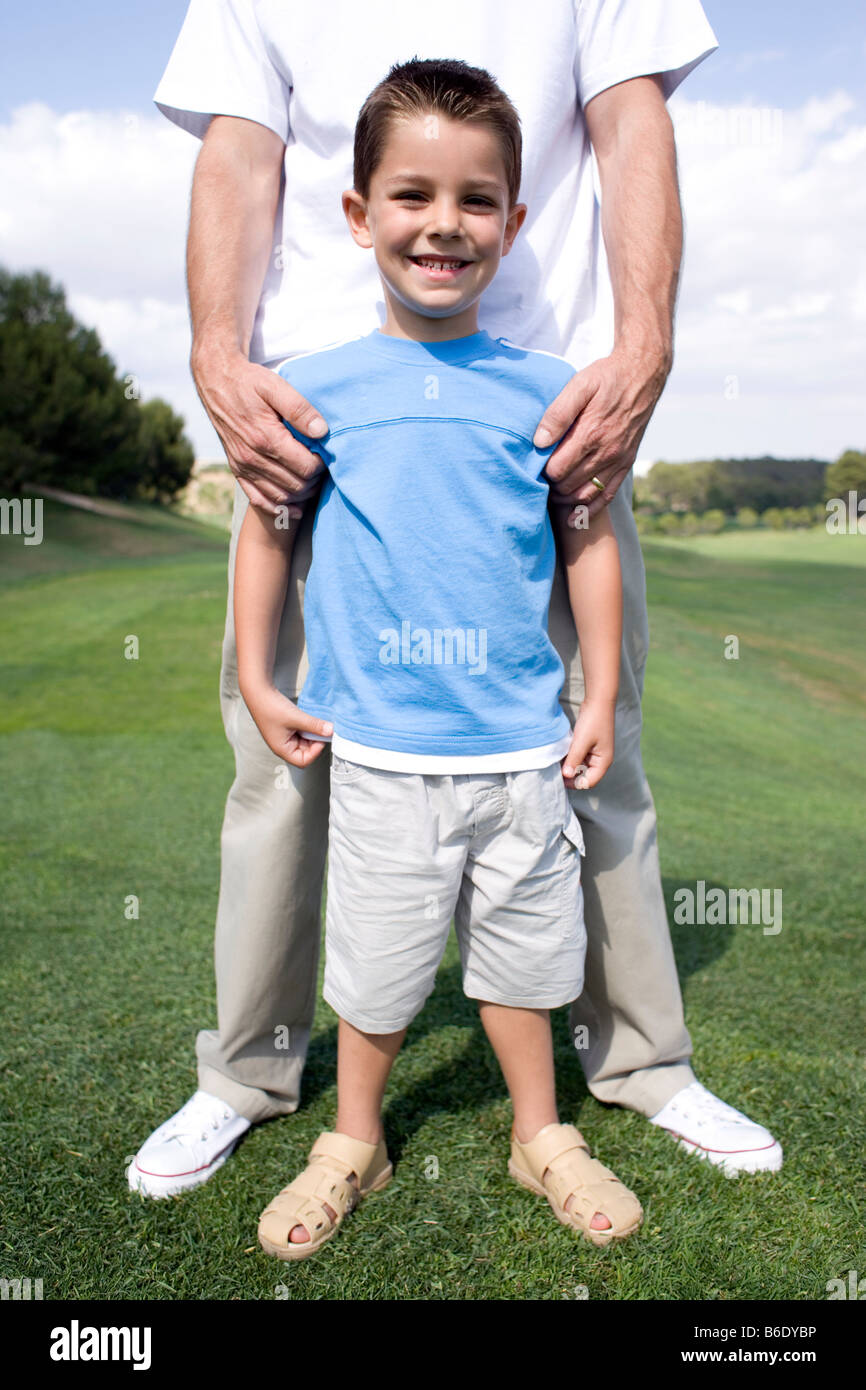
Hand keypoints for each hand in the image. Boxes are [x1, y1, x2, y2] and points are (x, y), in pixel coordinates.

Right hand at [190, 339, 328, 514]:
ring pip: (280, 497)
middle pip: (296, 485)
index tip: (326, 453)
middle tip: (322, 467)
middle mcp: (252, 457)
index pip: (305, 467)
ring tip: (312, 481)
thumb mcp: (275, 386)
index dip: (322, 465)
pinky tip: (293, 506)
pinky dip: (278, 507)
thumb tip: (322, 432)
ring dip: (300, 494)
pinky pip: (259, 499)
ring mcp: (243, 466)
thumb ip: (300, 409)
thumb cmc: (249, 382)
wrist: (216, 382)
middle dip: (314, 480)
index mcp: (265, 438)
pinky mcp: (237, 469)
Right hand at [241, 683, 332, 766]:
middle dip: (315, 741)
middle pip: (305, 752)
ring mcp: (284, 737)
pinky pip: (301, 733)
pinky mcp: (286, 728)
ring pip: (304, 742)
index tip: (321, 737)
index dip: (315, 752)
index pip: (303, 761)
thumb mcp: (296, 717)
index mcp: (282, 749)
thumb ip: (315, 726)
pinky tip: (309, 719)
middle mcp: (283, 746)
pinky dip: (307, 727)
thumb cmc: (271, 707)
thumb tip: (331, 731)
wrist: (258, 692)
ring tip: (315, 722)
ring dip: (312, 733)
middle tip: (321, 728)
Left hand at [534, 343, 670, 521]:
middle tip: (539, 478)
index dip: (542, 471)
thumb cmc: (607, 378)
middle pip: (568, 485)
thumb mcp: (580, 385)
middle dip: (551, 485)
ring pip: (585, 495)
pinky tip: (574, 518)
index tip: (535, 464)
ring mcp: (618, 460)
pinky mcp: (626, 463)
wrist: (643, 375)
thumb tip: (539, 442)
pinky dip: (589, 510)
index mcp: (591, 434)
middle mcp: (606, 452)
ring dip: (565, 499)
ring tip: (551, 493)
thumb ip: (558, 413)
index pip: (556, 469)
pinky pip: (606, 495)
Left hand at [561, 698, 615, 789]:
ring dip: (569, 766)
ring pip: (580, 767)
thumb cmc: (593, 721)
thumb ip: (574, 759)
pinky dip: (570, 758)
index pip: (589, 782)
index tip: (559, 779)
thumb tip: (566, 776)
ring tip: (556, 764)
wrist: (598, 701)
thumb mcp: (582, 741)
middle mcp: (600, 760)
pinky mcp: (588, 746)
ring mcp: (594, 753)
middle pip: (584, 776)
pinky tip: (560, 755)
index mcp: (603, 762)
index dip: (574, 783)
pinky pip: (578, 758)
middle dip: (570, 775)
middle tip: (555, 772)